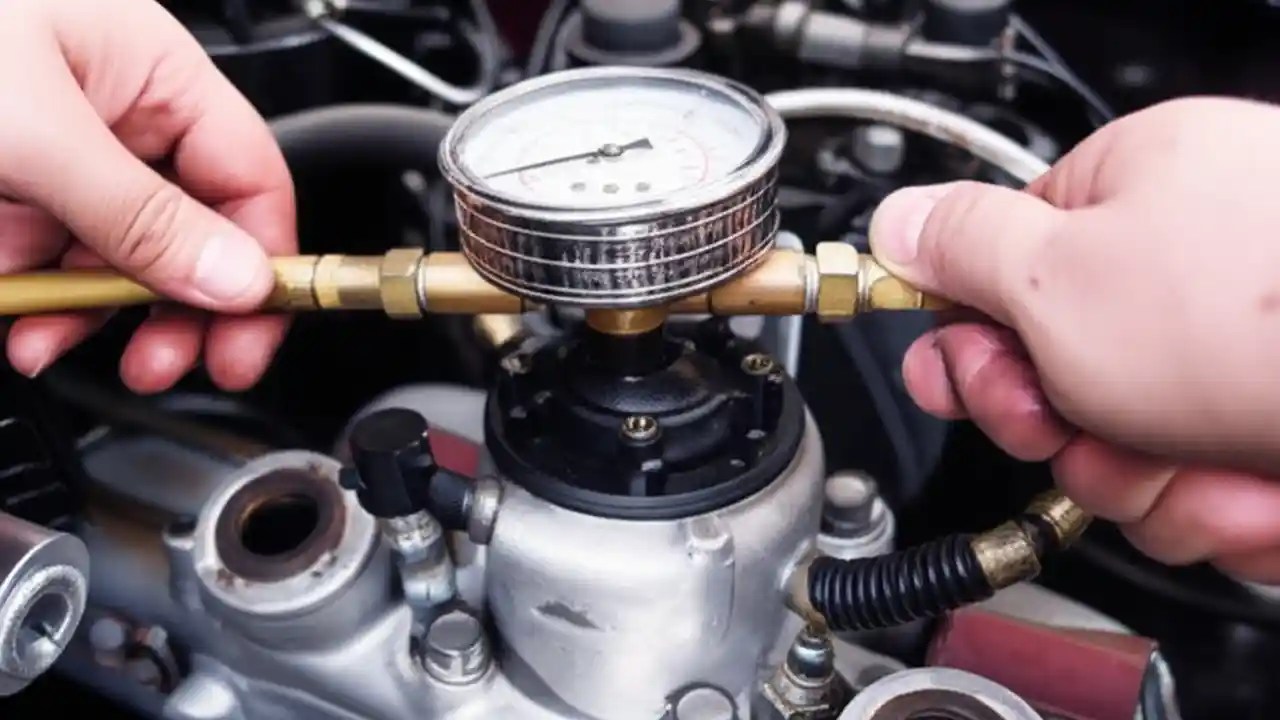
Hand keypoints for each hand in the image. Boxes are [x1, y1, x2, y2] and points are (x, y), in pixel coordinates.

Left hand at [0, 0, 294, 392]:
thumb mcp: (30, 130)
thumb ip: (140, 214)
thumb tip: (235, 277)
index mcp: (149, 71)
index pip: (248, 175)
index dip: (262, 258)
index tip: (249, 329)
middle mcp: (114, 114)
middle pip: (194, 229)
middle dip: (183, 305)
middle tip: (175, 361)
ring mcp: (59, 158)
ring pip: (121, 260)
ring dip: (102, 319)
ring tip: (64, 348)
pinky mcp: (9, 196)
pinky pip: (56, 266)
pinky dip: (45, 310)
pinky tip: (27, 331)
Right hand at [869, 97, 1279, 581]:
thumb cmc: (1259, 309)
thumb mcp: (1055, 273)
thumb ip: (957, 249)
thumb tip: (897, 223)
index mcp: (1129, 197)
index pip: (999, 273)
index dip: (970, 342)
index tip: (962, 380)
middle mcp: (1191, 270)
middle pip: (1060, 377)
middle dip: (1060, 428)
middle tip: (1073, 425)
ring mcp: (1245, 355)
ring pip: (1132, 454)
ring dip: (1145, 482)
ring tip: (1191, 462)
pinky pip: (1209, 490)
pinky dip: (1224, 508)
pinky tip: (1255, 486)